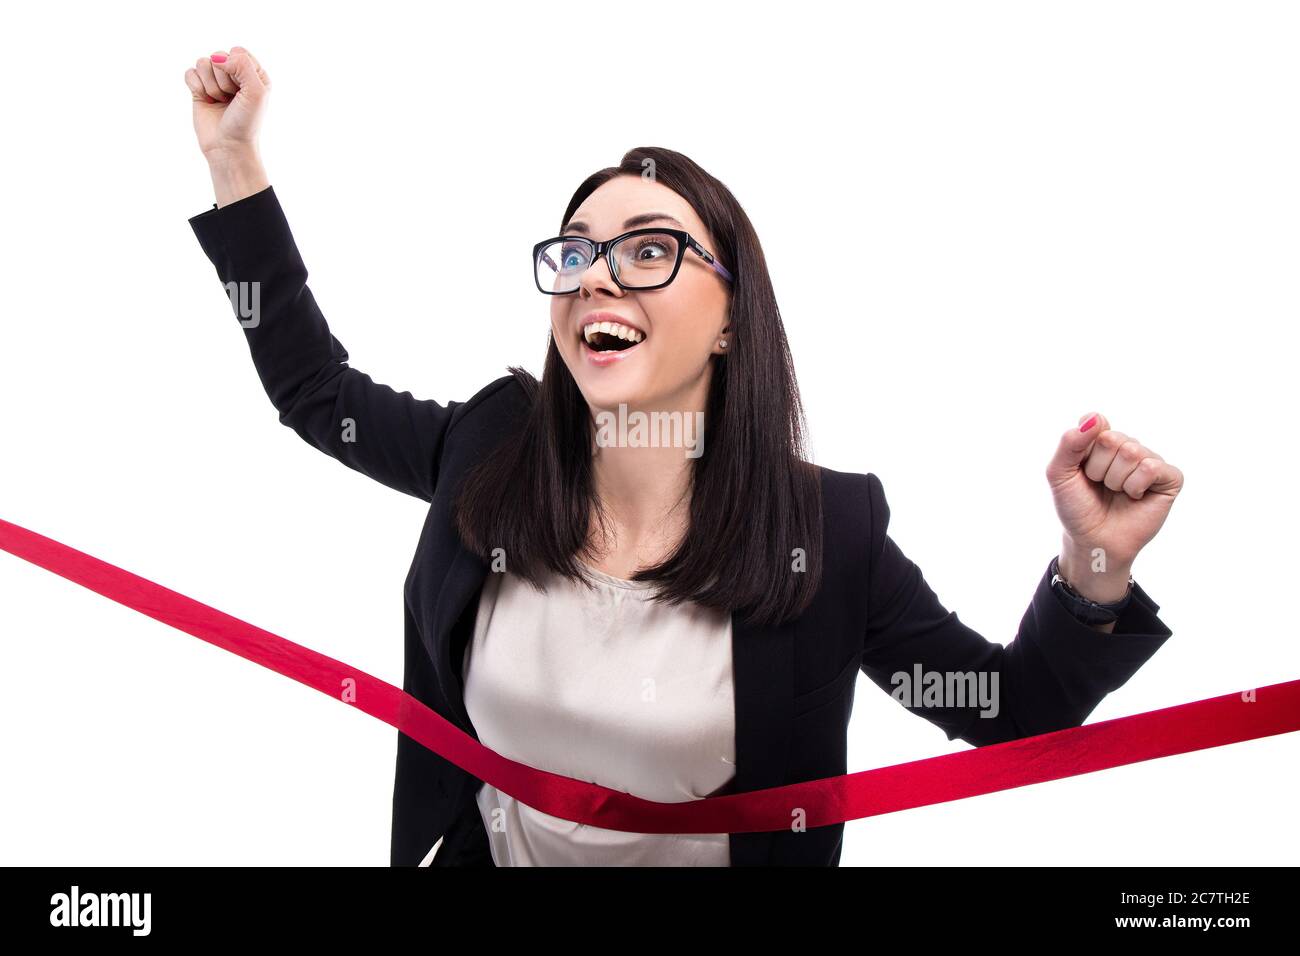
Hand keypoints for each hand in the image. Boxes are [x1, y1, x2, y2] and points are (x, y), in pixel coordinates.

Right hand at [183, 47, 270, 159]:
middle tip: (231, 99)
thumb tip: (218, 57)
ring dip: (211, 85)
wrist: (228, 147)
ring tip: (219, 101)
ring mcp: (215, 81)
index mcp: (253, 74)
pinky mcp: (199, 89)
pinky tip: (206, 101)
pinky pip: (190, 73)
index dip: (235, 68)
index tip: (241, 89)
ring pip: (202, 63)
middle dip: (223, 80)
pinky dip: (196, 87)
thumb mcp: (256, 92)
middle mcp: (234, 75)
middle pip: (218, 55)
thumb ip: (243, 65)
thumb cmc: (246, 122)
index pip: (237, 52)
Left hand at [1046, 412, 1183, 579]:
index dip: (1083, 453)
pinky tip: (1136, 496)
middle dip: (1098, 469)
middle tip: (1100, 486)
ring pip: (1132, 453)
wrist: (1093, 540)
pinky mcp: (1169, 478)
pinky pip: (1152, 467)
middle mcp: (1128, 447)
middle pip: (1113, 440)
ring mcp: (1150, 461)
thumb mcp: (1059, 474)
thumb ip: (1070, 443)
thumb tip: (1094, 417)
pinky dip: (1136, 485)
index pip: (1094, 425)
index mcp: (1102, 440)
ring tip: (1116, 493)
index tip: (1081, 472)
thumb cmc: (1077, 508)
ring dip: (1116, 480)